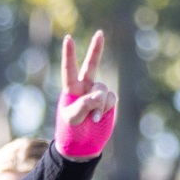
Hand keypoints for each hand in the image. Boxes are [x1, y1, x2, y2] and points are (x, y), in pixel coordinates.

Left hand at [52, 31, 115, 158]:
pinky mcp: (108, 103)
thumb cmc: (70, 131)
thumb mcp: (71, 118)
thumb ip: (83, 105)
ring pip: (102, 89)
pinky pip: (111, 98)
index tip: (68, 38)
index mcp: (71, 89)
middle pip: (91, 66)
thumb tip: (98, 95)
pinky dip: (106, 107)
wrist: (82, 145)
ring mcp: (97, 95)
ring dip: (99, 102)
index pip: (69, 69)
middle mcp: (85, 88)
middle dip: (96, 50)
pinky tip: (99, 117)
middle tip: (100, 34)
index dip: (69, 54)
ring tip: (92, 118)